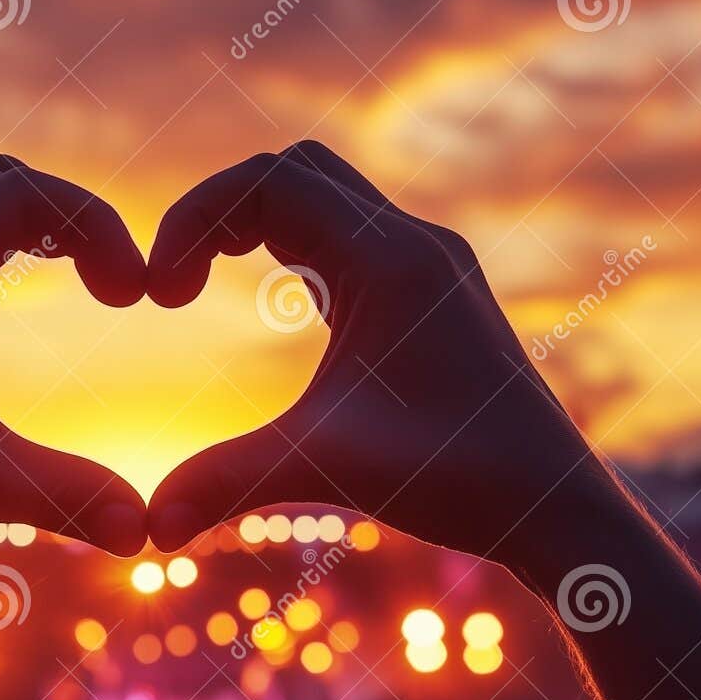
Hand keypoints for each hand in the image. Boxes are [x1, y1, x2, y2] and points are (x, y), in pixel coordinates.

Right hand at [145, 141, 603, 563]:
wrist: (554, 504)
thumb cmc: (456, 479)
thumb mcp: (326, 469)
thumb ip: (226, 483)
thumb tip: (146, 528)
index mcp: (388, 258)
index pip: (267, 179)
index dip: (193, 218)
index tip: (156, 292)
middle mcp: (414, 243)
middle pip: (294, 171)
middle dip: (219, 212)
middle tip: (175, 285)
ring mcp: (431, 265)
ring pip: (326, 200)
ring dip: (257, 228)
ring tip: (205, 288)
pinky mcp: (436, 296)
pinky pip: (353, 239)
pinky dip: (297, 253)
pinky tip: (281, 312)